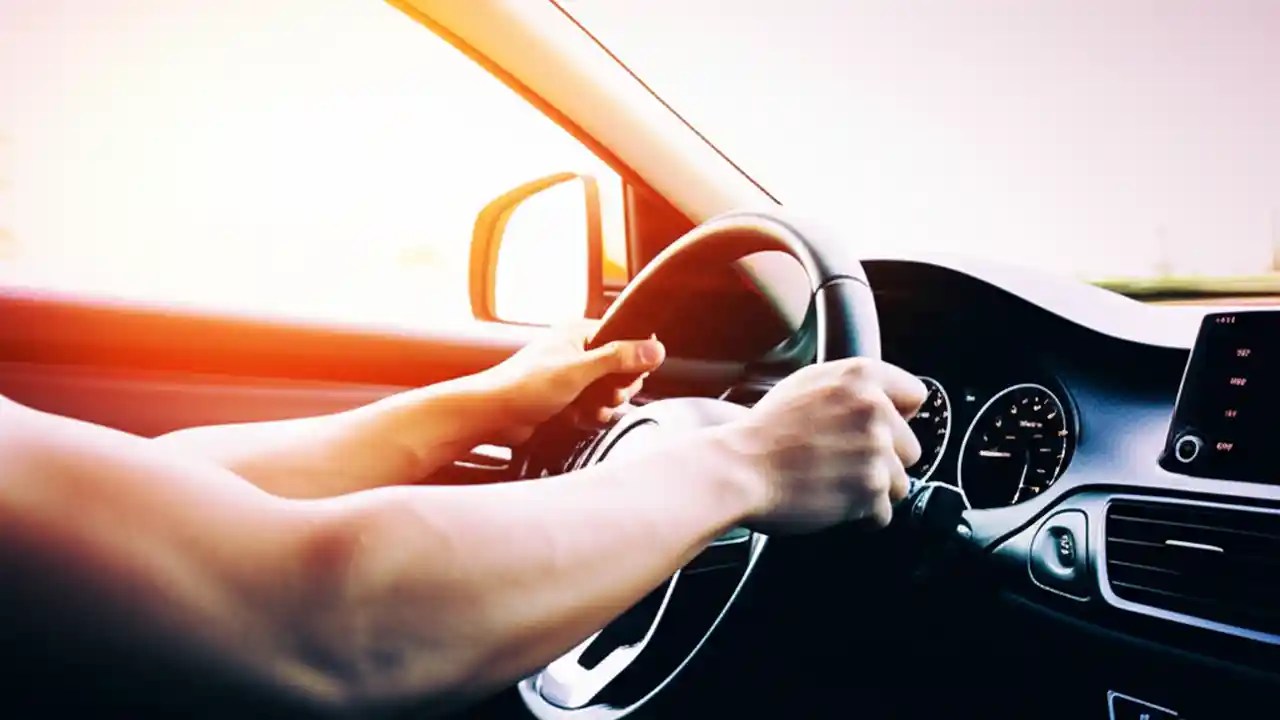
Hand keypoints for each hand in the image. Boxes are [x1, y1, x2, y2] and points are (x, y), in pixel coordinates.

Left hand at [484, 323, 666, 444]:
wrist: (493, 414)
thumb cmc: (525, 385)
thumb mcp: (579, 370)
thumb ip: (619, 358)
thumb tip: (654, 349)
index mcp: (579, 332)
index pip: (624, 339)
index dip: (631, 361)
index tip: (629, 376)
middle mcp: (576, 350)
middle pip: (619, 370)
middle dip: (616, 390)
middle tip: (605, 396)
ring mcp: (570, 375)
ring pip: (606, 392)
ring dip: (601, 406)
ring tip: (586, 410)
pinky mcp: (565, 398)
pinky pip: (591, 407)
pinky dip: (588, 416)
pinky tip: (577, 418)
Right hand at [722, 357, 926, 533]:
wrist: (739, 468)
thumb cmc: (764, 431)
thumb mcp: (808, 385)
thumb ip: (851, 388)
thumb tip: (885, 401)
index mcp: (861, 376)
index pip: (916, 395)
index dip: (899, 416)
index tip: (880, 430)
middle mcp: (874, 409)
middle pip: (911, 447)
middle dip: (885, 461)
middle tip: (845, 464)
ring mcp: (875, 450)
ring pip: (900, 483)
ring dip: (872, 490)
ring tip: (835, 484)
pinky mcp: (871, 489)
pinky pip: (883, 513)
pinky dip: (861, 516)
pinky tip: (832, 501)